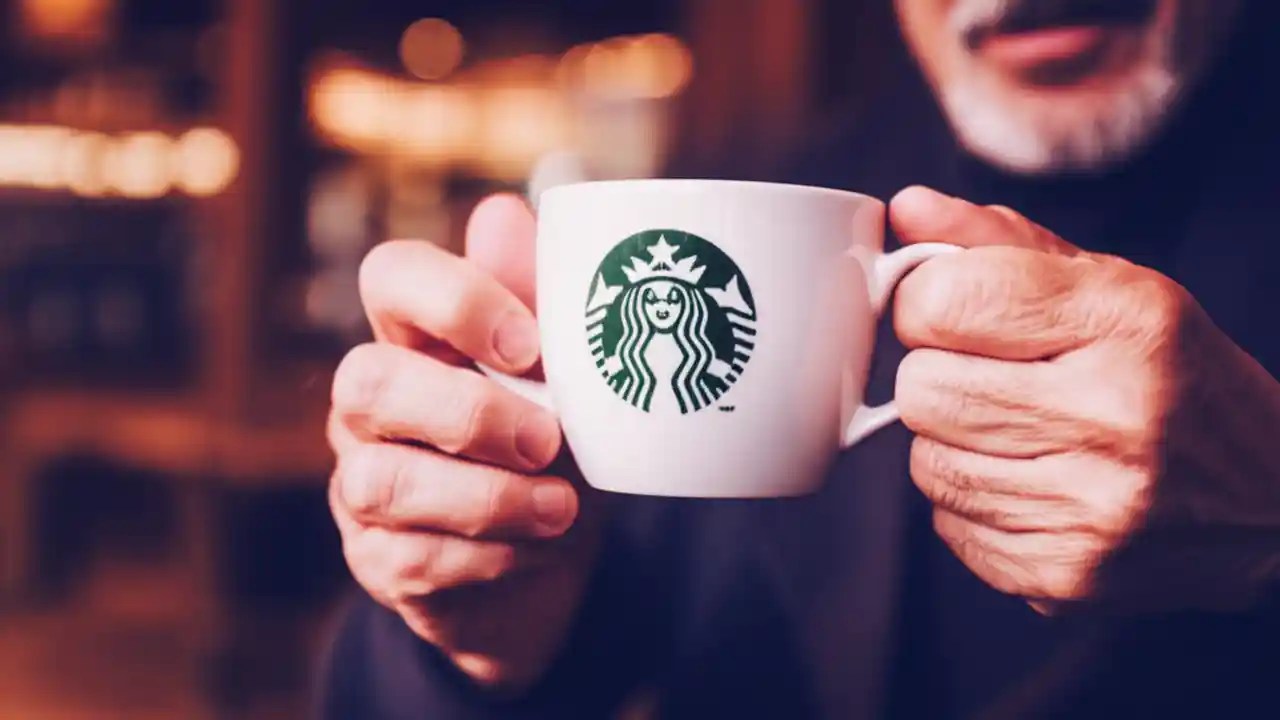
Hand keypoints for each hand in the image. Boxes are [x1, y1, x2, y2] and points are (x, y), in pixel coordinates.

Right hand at [328, 195, 603, 690]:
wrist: (554, 552)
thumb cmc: (555, 441)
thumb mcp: (565, 373)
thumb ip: (540, 299)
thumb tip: (503, 212)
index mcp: (417, 337)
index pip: (389, 278)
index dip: (453, 300)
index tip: (531, 345)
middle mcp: (372, 404)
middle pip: (365, 381)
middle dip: (467, 413)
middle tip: (550, 438)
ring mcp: (362, 482)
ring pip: (380, 481)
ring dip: (486, 497)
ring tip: (563, 507)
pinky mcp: (376, 557)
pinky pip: (410, 558)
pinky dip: (487, 557)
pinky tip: (536, 548)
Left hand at [889, 186, 1279, 613]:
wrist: (1271, 501)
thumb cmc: (1175, 375)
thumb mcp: (1109, 285)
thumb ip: (997, 241)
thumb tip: (904, 209)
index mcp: (1126, 323)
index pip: (945, 301)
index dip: (926, 301)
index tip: (951, 308)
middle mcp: (1115, 418)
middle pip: (922, 388)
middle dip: (936, 373)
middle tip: (986, 373)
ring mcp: (1093, 508)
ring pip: (925, 462)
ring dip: (952, 442)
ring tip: (1015, 430)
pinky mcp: (1067, 576)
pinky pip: (949, 526)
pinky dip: (971, 502)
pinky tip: (1029, 482)